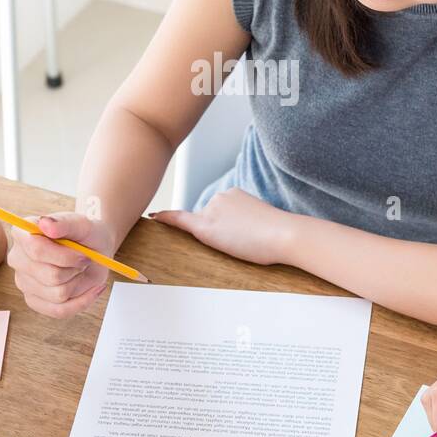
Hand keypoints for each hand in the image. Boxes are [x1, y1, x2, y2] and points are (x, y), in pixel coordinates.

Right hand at [7, 212, 114, 318]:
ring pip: (58, 294)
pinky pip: (60, 311)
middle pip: (50, 276)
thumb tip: (44, 223)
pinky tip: (90, 289)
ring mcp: (24, 282)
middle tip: (83, 260)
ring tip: (79, 270)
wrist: (94, 250)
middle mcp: (18, 258)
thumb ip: (64, 223)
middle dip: (75, 269)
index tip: (82, 254)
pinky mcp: (34, 301)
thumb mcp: (82, 224)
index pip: (36, 250)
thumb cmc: (85, 235)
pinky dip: (81, 301)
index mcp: (22, 234)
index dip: (65, 256)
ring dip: (77, 282)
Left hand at [150, 187, 295, 265]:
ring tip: (243, 243)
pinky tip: (154, 217)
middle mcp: (220, 196)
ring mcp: (211, 209)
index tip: (226, 229)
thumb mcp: (263, 222)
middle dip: (220, 235)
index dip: (221, 223)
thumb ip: (247, 222)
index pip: (220, 211)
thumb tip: (242, 232)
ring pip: (204, 229)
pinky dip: (166, 218)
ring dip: (218, 240)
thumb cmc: (279, 234)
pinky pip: (180, 221)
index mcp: (235, 193)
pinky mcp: (206, 226)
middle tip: (247, 243)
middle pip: (209, 221)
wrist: (283, 234)